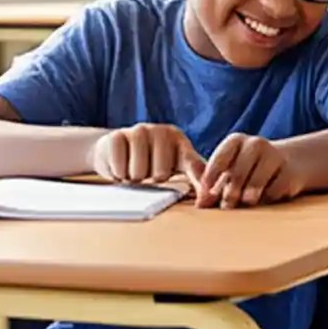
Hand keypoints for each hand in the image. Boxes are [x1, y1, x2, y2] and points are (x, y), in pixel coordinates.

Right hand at [88, 124, 212, 204]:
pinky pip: (119, 167)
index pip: (192, 164)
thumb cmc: (152, 160)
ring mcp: (139, 131)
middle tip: (147, 171)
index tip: (205, 197)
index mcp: (180, 140)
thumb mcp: (177, 165)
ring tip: (134, 168)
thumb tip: (210, 197)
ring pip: (138, 172)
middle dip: (151, 179)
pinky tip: (120, 165)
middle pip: (160, 174)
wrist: (116, 148)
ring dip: (134, 178)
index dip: (198, 182)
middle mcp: (161, 132)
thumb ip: (196, 177)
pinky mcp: (117, 135)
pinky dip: (118, 173)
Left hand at [200, 133, 307, 208]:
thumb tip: (200, 205)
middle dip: (230, 193)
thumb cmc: (250, 170)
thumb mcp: (231, 170)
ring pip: (255, 184)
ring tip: (246, 202)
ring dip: (247, 198)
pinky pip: (272, 192)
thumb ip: (214, 185)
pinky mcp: (290, 172)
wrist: (290, 163)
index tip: (205, 198)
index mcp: (235, 141)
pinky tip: (266, 198)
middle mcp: (255, 144)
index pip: (219, 160)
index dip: (210, 180)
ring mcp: (274, 156)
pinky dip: (266, 200)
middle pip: (237, 173)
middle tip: (226, 207)